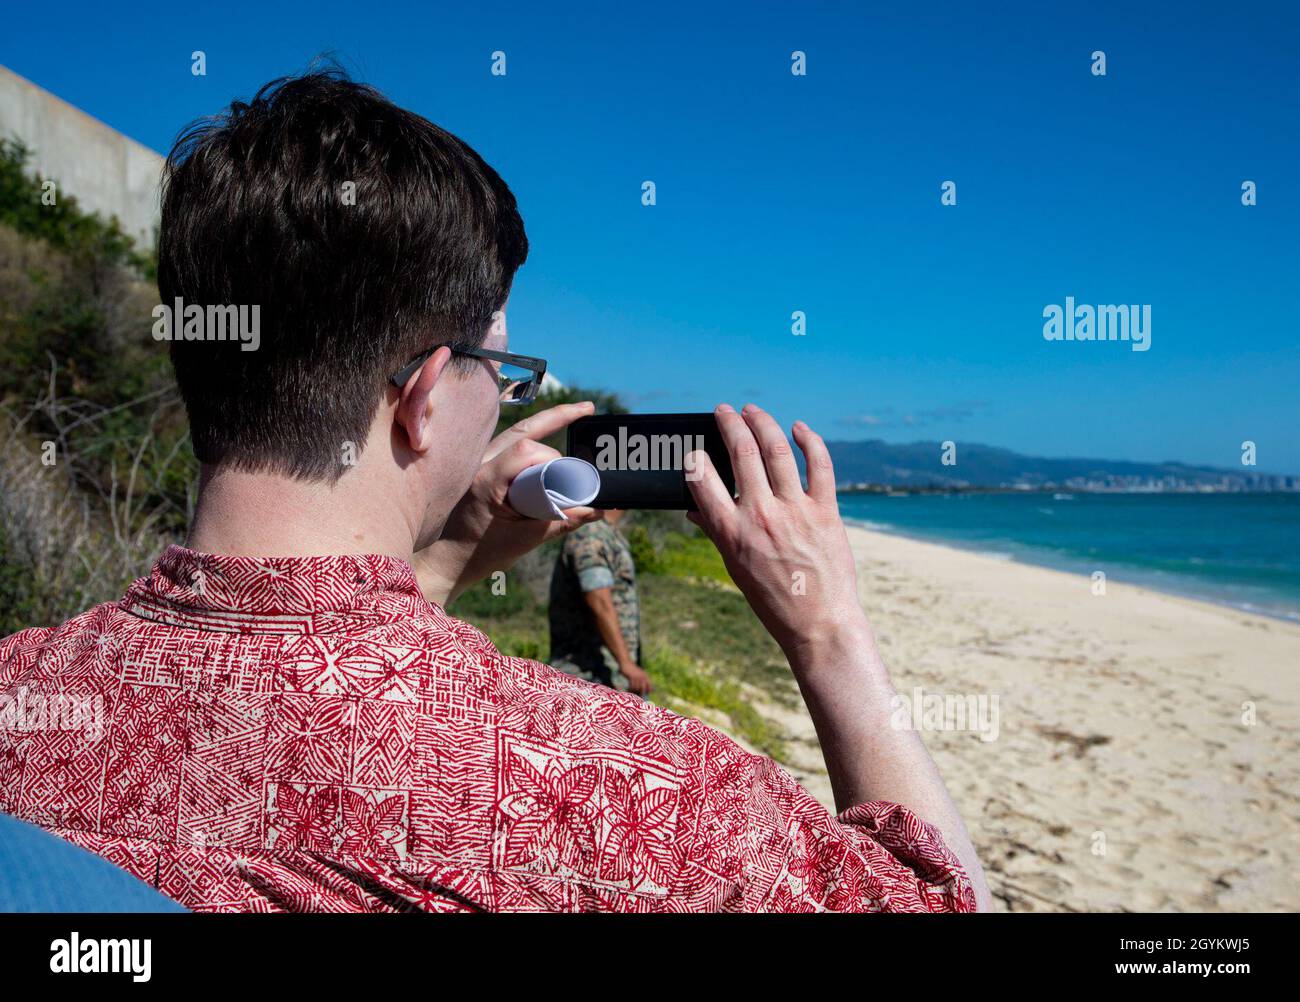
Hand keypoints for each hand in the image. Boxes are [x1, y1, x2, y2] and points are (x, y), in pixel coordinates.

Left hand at [413, 402, 601, 604]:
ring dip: (544, 421)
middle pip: (523, 430)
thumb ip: (563, 522)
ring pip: (514, 432)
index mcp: (486, 481)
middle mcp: (478, 464)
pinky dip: (529, 436)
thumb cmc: (480, 553)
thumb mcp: (525, 540)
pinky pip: (507, 444)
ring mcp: (475, 462)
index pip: (525, 450)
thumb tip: (597, 511)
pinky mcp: (477, 465)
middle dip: (557, 417)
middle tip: (588, 409)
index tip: (570, 476)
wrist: (445, 560)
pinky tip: (548, 428)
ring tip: (576, 411)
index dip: (553, 457)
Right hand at [619, 661, 652, 695]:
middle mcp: (642, 676)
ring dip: (634, 692)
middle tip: (636, 696)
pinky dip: (630, 689)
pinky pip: (632, 686)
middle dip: (640, 693)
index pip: (649, 685)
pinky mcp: (631, 677)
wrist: (626, 662)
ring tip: (631, 692)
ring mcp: (637, 676)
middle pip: (643, 688)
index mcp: (645, 675)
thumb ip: (641, 679)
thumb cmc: (632, 669)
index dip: (648, 691)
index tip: (644, 694)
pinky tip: (627, 689)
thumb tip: (641, 688)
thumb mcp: (638, 673)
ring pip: (637, 688)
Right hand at [686, 403, 865, 660]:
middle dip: (730, 424)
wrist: (819, 624)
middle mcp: (762, 516)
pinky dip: (809, 441)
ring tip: (752, 410)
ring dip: (763, 422)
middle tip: (723, 411)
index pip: (703, 479)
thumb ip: (716, 531)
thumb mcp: (735, 567)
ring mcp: (796, 511)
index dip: (696, 457)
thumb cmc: (773, 599)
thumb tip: (694, 508)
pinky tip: (799, 428)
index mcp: (732, 532)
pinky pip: (820, 465)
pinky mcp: (826, 512)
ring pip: (777, 450)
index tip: (696, 448)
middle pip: (742, 452)